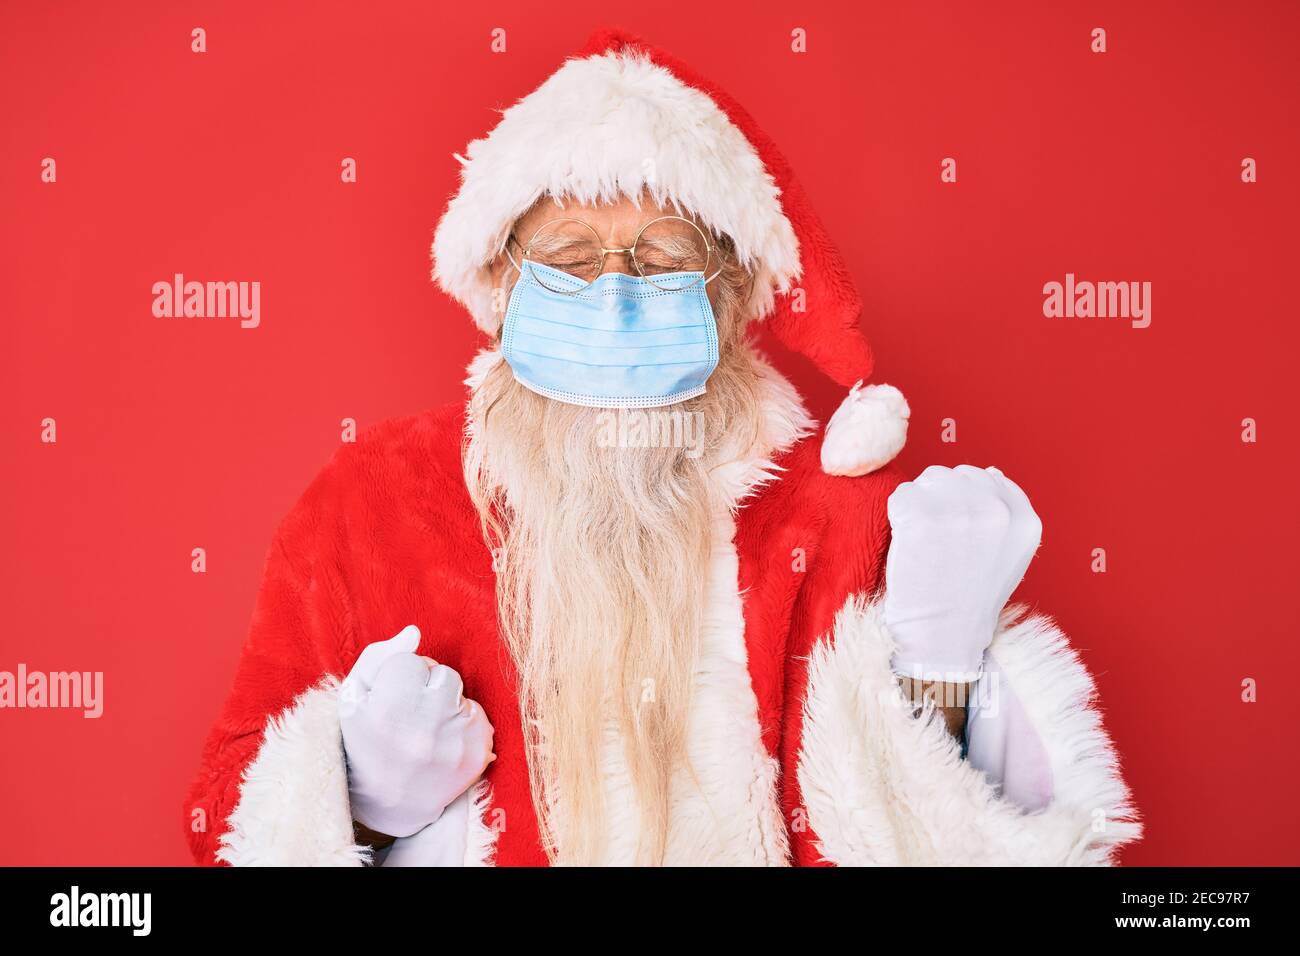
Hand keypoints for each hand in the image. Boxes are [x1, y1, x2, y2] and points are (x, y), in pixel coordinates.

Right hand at [339, 625, 494, 838]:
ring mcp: (454, 743)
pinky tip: (443, 740)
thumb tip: (415, 633)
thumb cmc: (366, 742)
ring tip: (426, 728)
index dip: (398, 676)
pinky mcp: (477, 755)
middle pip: (441, 672)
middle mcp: (424, 727)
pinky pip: (480, 714)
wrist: (389, 804)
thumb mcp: (353, 699)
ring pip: (462, 693)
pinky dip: (464, 722)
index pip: (409, 661)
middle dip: (426, 686)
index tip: (389, 699)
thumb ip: (379, 657)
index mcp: (386, 710)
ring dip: (446, 702)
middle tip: (409, 714)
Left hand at [883, 465, 1041, 679]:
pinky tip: (909, 546)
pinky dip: (898, 518)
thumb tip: (991, 473)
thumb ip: (1006, 516)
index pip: (991, 480)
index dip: (967, 505)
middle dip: (942, 501)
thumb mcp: (1008, 558)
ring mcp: (960, 509)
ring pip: (928, 481)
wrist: (940, 638)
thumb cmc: (966, 601)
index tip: (959, 536)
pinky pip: (901, 495)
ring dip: (919, 505)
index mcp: (1026, 522)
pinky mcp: (921, 513)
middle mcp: (998, 510)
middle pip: (957, 475)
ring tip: (924, 545)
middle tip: (938, 543)